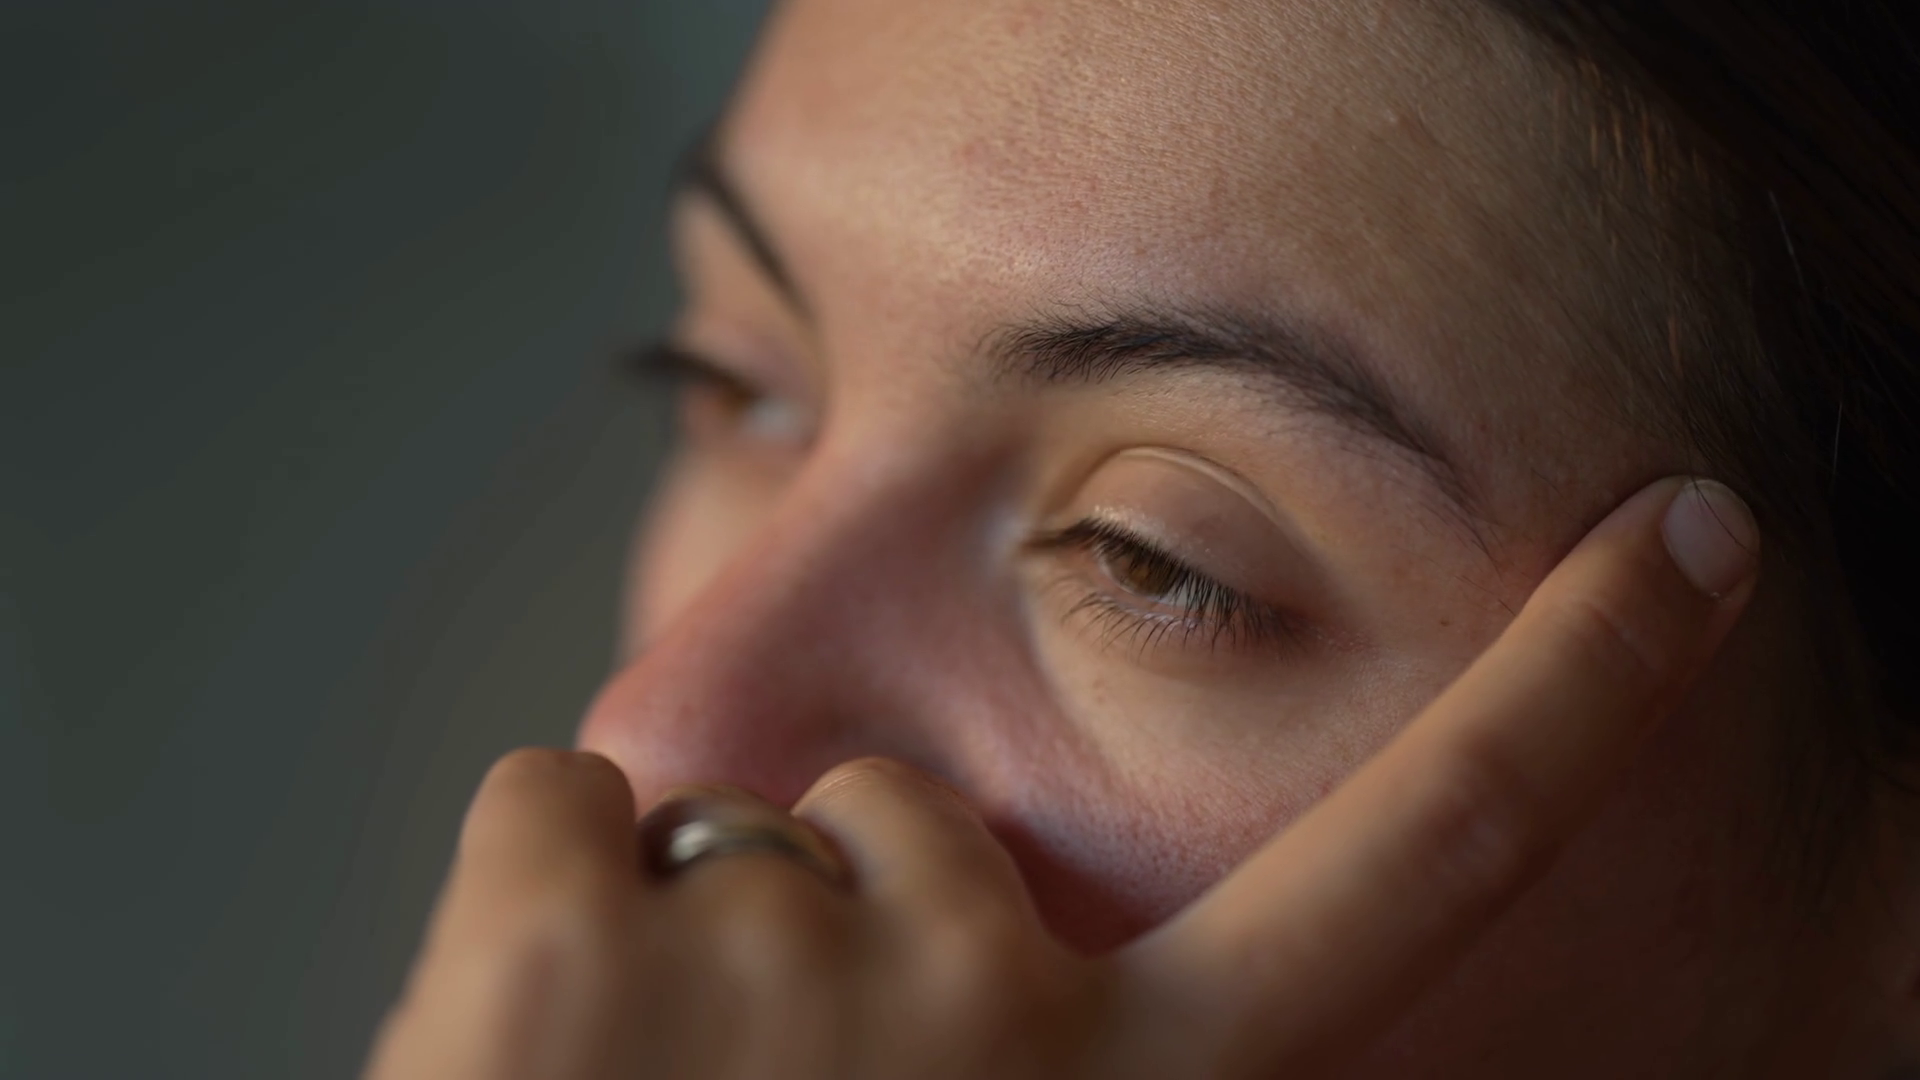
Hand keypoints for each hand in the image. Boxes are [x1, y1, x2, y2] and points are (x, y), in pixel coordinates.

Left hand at [362, 476, 1759, 1078]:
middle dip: (839, 915)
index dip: (1582, 692)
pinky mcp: (562, 935)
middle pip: (919, 812)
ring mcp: (789, 960)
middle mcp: (1011, 1016)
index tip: (1690, 537)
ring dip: (680, 939)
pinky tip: (526, 1055)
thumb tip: (1024, 924)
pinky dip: (522, 900)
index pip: (1431, 858)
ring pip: (727, 819)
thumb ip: (1052, 1057)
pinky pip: (554, 798)